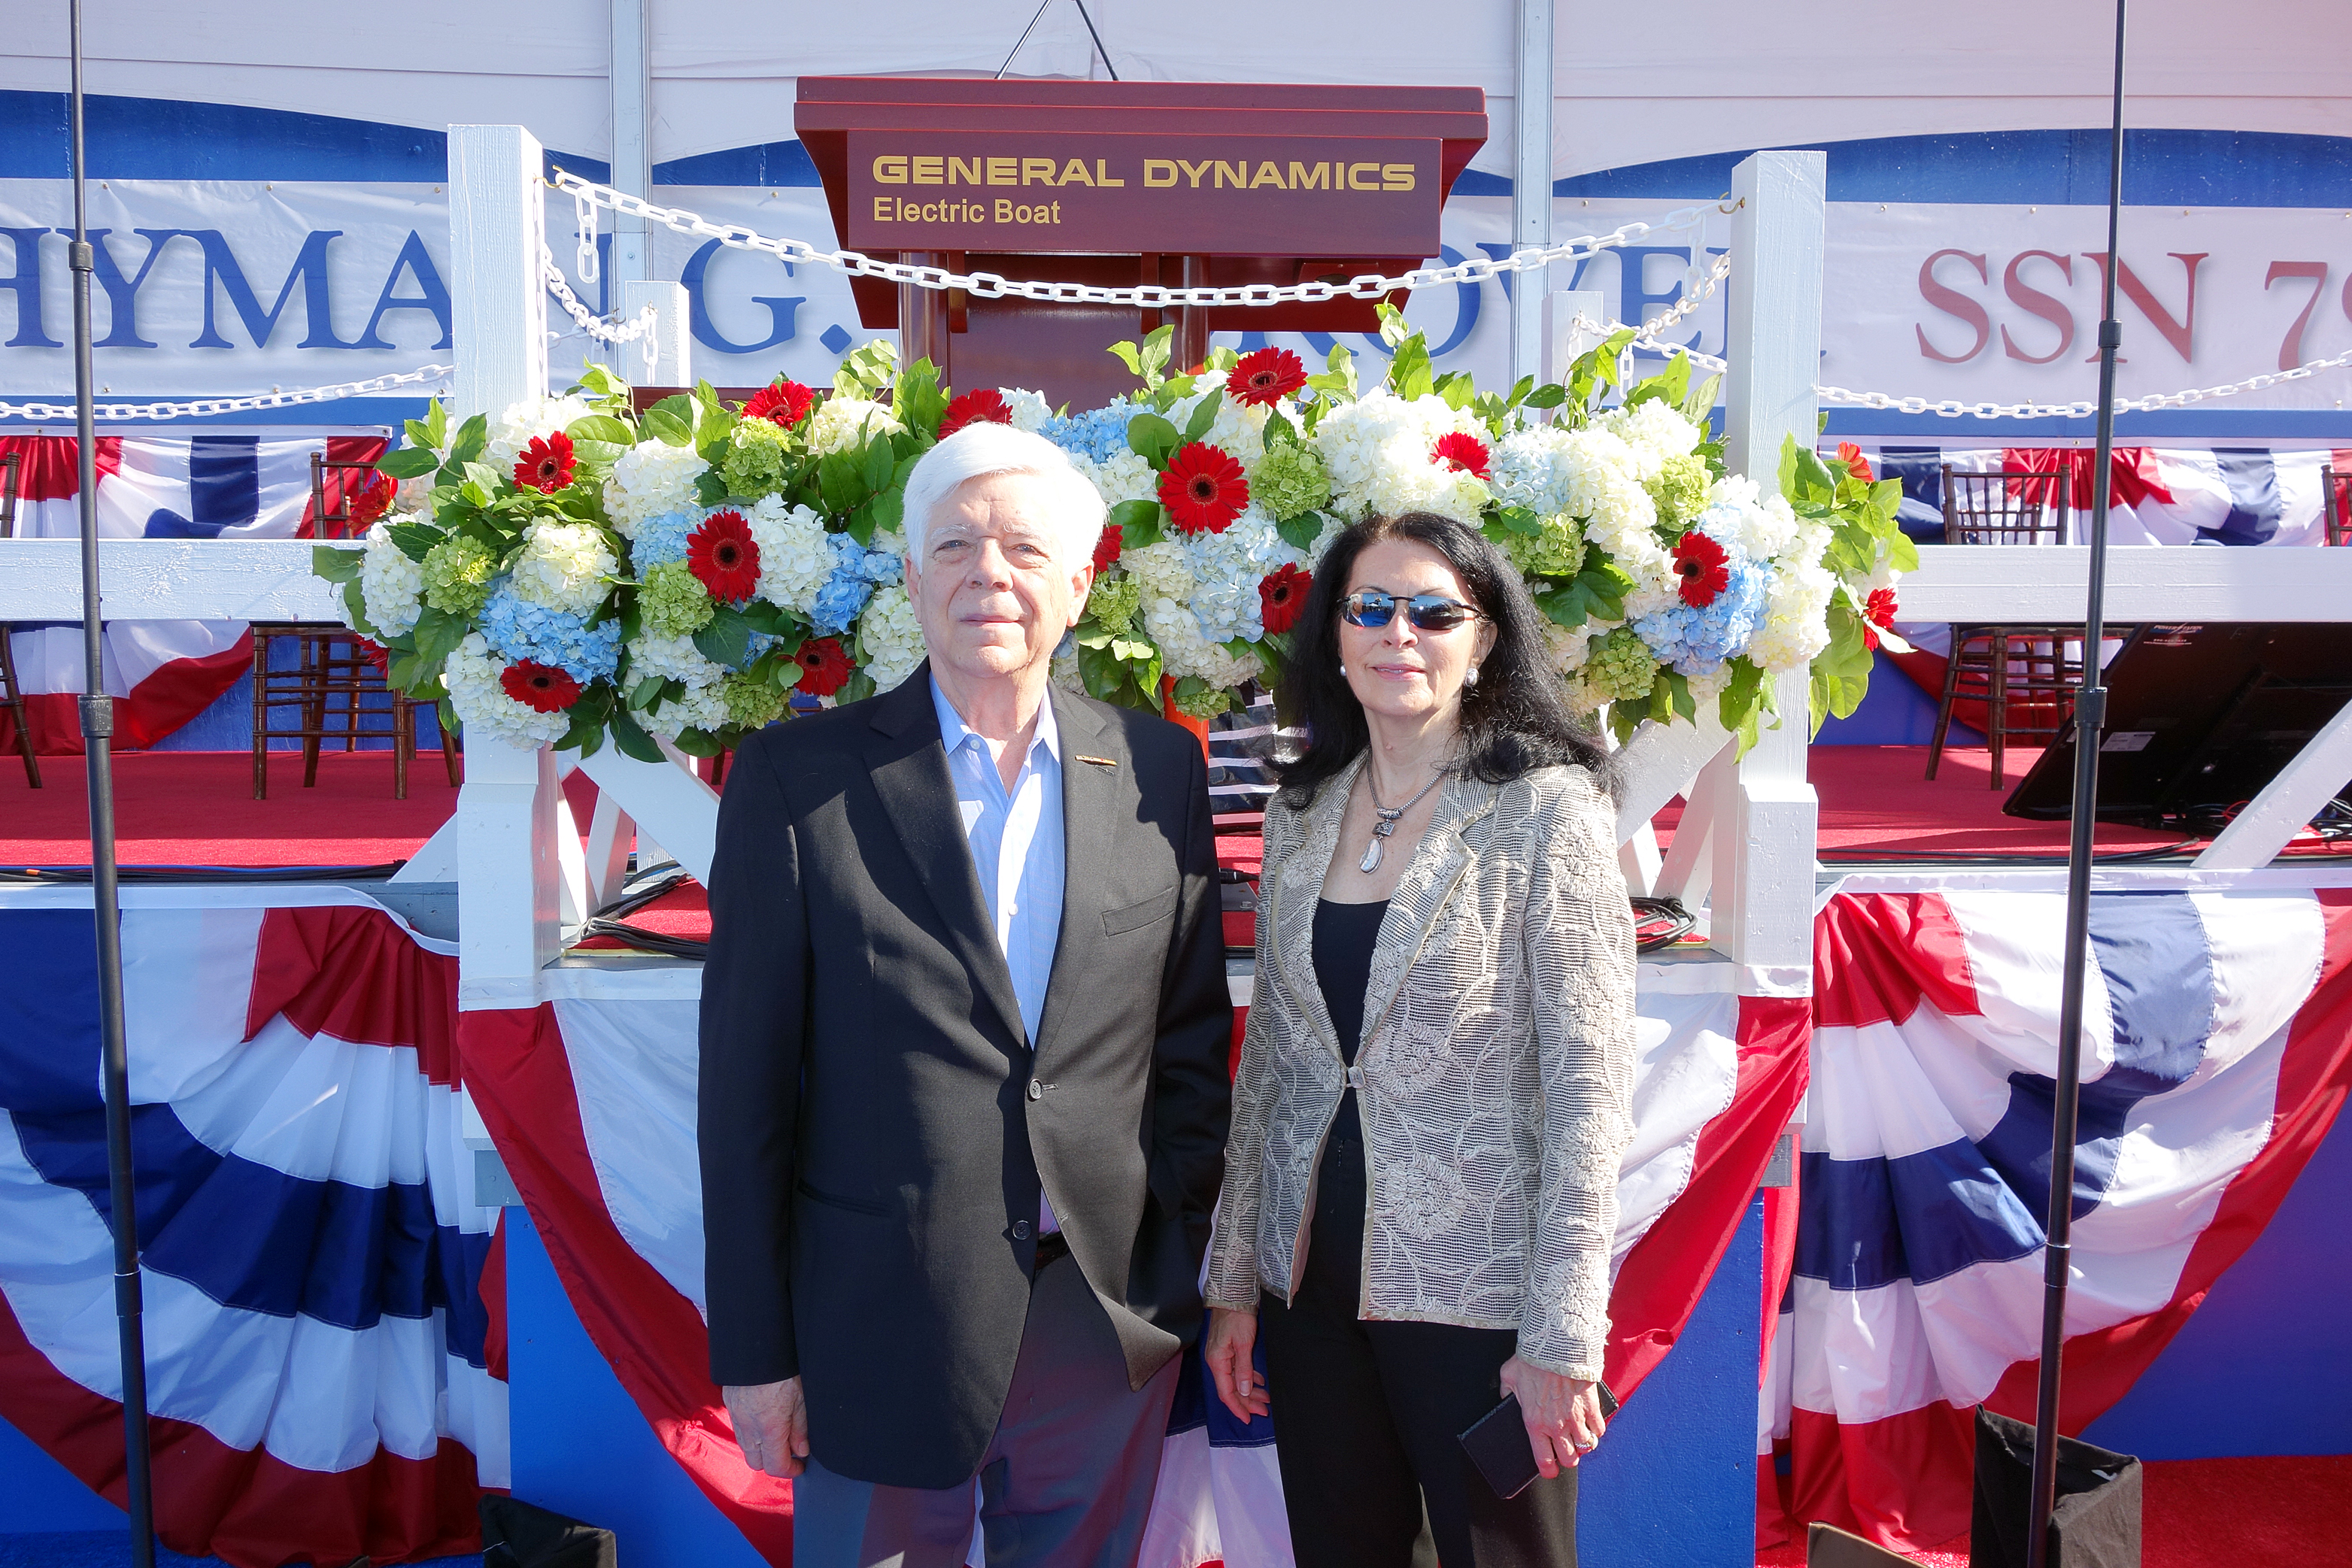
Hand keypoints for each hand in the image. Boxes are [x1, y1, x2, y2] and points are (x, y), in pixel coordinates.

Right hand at [724, 1376, 810, 1478]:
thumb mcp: (801, 1398)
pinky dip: (750, 1433)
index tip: (800, 1466)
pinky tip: (762, 1419)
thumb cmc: (783, 1368)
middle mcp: (749, 1427)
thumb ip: (800, 1428)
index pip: (775, 1467)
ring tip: (777, 1434)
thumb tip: (801, 1450)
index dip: (790, 1471)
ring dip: (760, 1448)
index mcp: (769, 1429)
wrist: (757, 1343)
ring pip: (745, 1447)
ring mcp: (736, 1416)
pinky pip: (739, 1429)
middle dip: (773, 1462)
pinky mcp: (729, 1404)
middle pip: (757, 1463)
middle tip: (789, 1451)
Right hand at [1204, 1307, 1270, 1421]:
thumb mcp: (1244, 1344)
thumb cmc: (1237, 1317)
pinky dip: (1249, 1378)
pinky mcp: (1228, 1350)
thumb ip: (1244, 1369)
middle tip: (1263, 1411)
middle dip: (1247, 1402)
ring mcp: (1222, 1356)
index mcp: (1217, 1362)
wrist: (1233, 1296)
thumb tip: (1245, 1391)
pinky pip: (1237, 1370)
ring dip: (1250, 1391)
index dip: (1237, 1408)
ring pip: (1235, 1381)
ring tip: (1265, 1398)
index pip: (1226, 1393)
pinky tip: (1259, 1381)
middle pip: (1231, 1389)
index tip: (1248, 1419)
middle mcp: (1217, 1362)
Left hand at [1498, 1356, 1605, 1478]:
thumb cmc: (1531, 1360)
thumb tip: (1505, 1400)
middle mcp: (1557, 1426)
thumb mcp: (1508, 1376)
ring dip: (1584, 1445)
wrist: (1557, 1345)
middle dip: (1568, 1458)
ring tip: (1580, 1437)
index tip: (1550, 1470)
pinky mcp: (1592, 1408)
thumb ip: (1506, 1393)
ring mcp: (1576, 1418)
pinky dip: (1597, 1430)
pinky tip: (1591, 1424)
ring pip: (1586, 1447)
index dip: (1548, 1470)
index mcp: (1534, 1423)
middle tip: (1566, 1449)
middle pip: (1570, 1459)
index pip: (1543, 1460)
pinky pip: (1599, 1430)